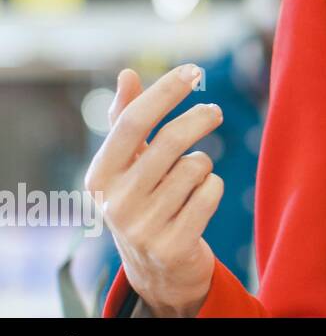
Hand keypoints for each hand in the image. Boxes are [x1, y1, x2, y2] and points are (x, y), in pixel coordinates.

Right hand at [84, 65, 224, 317]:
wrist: (157, 266)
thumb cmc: (143, 198)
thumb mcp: (128, 163)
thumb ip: (125, 119)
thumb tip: (126, 74)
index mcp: (99, 176)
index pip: (131, 122)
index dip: (164, 92)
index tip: (194, 70)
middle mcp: (116, 202)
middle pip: (170, 140)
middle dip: (200, 118)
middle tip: (215, 112)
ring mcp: (143, 227)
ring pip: (196, 167)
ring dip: (204, 163)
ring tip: (192, 178)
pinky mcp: (173, 245)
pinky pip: (211, 192)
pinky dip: (214, 186)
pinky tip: (201, 199)